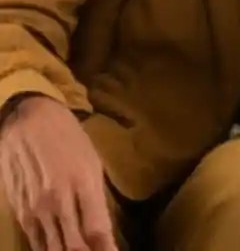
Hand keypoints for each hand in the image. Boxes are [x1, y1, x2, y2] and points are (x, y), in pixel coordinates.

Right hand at [0, 96, 116, 250]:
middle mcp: (58, 200)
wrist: (28, 120)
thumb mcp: (92, 163)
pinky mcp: (19, 211)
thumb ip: (96, 199)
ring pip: (52, 249)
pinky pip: (35, 241)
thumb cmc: (69, 139)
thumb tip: (100, 232)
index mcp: (83, 184)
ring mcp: (36, 208)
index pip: (97, 231)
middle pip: (74, 247)